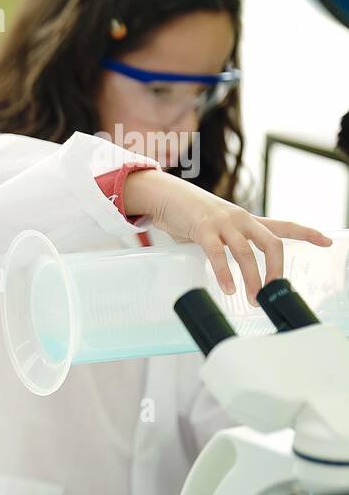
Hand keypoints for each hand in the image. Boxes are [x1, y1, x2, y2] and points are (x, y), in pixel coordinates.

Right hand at [123, 170, 332, 304]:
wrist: (167, 195)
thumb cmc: (190, 215)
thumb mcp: (216, 227)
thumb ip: (227, 244)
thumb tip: (230, 268)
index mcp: (247, 220)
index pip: (283, 226)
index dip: (307, 233)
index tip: (328, 241)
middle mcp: (241, 219)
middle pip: (271, 244)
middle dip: (276, 271)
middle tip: (272, 292)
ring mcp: (223, 224)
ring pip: (246, 254)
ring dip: (252, 279)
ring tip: (252, 299)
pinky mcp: (203, 229)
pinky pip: (218, 255)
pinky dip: (225, 273)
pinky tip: (228, 288)